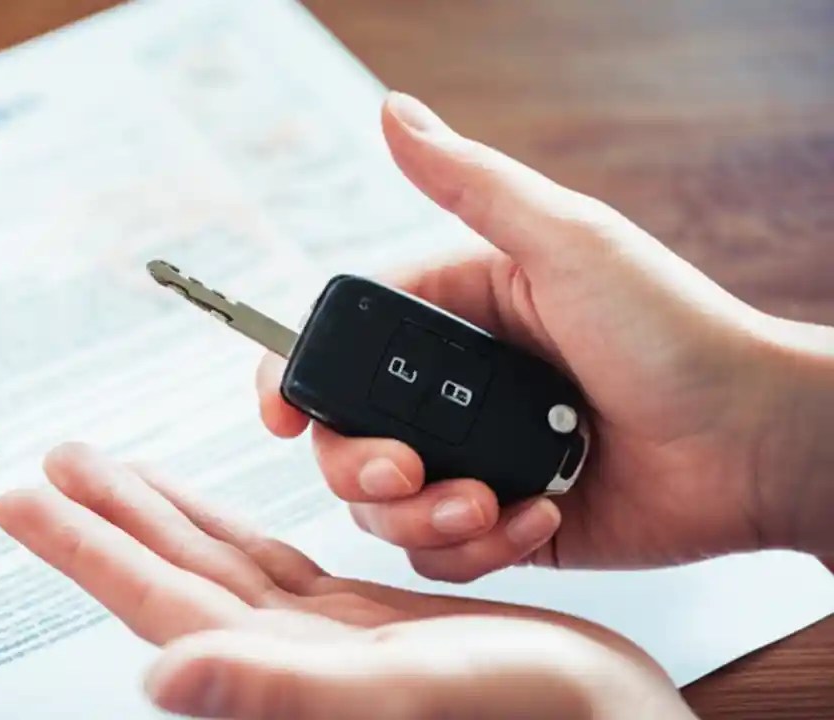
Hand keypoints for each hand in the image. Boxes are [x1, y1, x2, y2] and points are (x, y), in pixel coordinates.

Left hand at [0, 443, 694, 719]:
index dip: (84, 548)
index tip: (19, 501)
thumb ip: (284, 688)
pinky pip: (276, 564)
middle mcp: (284, 659)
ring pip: (218, 561)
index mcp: (278, 672)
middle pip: (171, 571)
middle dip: (107, 515)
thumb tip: (162, 679)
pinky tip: (212, 511)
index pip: (156, 600)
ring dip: (161, 511)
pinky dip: (235, 530)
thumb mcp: (406, 692)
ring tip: (105, 467)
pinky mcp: (363, 625)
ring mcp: (322, 640)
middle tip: (49, 463)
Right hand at [256, 91, 833, 580]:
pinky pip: (441, 553)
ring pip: (384, 506)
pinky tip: (538, 518)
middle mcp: (454, 390)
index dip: (297, 383)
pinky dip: (476, 548)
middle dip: (362, 466)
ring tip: (489, 502)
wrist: (756, 443)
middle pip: (347, 437)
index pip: (346, 346)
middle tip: (407, 471)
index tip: (282, 417)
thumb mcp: (568, 241)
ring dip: (423, 514)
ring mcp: (477, 458)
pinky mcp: (504, 525)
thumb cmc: (677, 330)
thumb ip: (471, 185)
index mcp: (457, 316)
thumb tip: (393, 112)